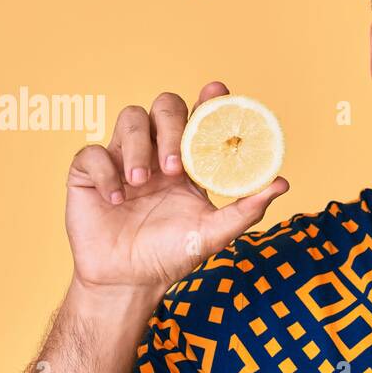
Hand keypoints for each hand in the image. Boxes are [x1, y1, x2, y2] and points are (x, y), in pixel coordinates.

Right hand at [65, 81, 288, 295]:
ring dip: (138, 147)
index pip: (199, 119)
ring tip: (141, 183)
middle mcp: (157, 152)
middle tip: (174, 167)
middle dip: (172, 127)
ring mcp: (122, 158)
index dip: (208, 100)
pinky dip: (106, 172)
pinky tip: (116, 200)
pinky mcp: (90, 172)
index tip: (217, 90)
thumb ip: (246, 209)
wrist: (128, 281)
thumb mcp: (213, 234)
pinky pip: (93, 152)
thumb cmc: (171, 255)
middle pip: (165, 106)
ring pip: (130, 118)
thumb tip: (282, 183)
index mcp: (188, 161)